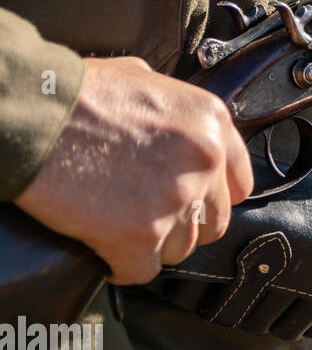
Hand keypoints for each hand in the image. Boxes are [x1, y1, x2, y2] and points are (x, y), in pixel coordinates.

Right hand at [14, 57, 254, 285]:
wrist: (32, 115)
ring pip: (180, 249)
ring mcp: (175, 200)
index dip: (213, 197)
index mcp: (211, 123)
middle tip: (149, 218)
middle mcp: (204, 162)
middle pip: (213, 222)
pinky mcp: (140, 234)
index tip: (194, 203)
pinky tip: (106, 253)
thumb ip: (172, 107)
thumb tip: (174, 122)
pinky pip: (142, 271)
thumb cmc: (75, 94)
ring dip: (153, 246)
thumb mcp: (141, 78)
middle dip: (183, 225)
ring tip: (123, 230)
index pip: (240, 183)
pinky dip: (122, 267)